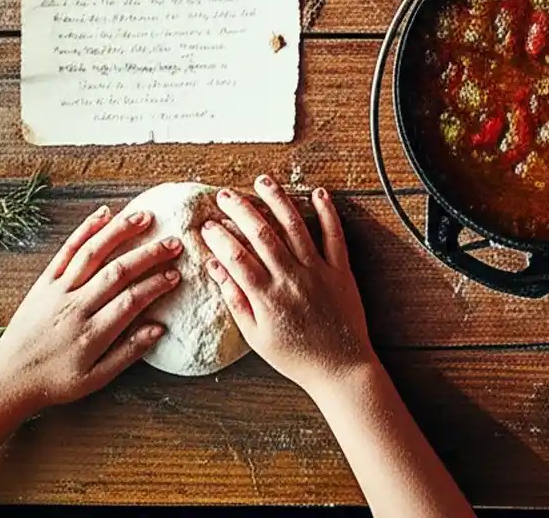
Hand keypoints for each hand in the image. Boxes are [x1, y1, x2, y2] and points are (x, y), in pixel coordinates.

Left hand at [0, 206, 182, 412]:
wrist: (8, 379)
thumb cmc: (56, 381)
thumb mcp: (96, 379)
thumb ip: (128, 353)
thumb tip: (159, 328)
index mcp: (91, 333)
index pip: (131, 301)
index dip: (156, 285)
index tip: (176, 275)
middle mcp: (75, 307)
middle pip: (117, 272)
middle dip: (148, 255)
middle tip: (174, 243)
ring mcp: (57, 291)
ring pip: (92, 253)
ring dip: (120, 232)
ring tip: (145, 217)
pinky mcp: (44, 282)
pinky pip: (66, 251)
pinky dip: (85, 230)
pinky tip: (104, 214)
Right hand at [200, 175, 374, 393]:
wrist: (339, 368)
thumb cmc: (295, 356)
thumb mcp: (255, 335)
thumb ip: (235, 299)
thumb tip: (215, 267)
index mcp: (267, 297)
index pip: (236, 256)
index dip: (219, 237)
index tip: (207, 224)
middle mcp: (291, 279)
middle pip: (262, 233)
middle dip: (240, 209)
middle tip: (225, 194)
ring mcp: (318, 272)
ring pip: (295, 226)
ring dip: (277, 200)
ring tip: (262, 181)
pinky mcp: (341, 271)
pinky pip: (334, 236)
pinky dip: (326, 213)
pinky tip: (317, 193)